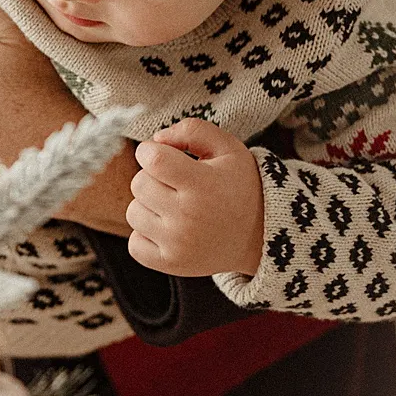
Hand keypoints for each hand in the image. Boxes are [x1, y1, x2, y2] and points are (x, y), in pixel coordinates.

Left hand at [126, 117, 263, 276]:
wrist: (262, 236)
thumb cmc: (239, 185)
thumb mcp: (228, 148)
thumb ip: (192, 130)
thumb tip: (156, 139)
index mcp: (202, 185)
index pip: (152, 160)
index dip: (149, 151)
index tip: (160, 155)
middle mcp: (188, 217)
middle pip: (139, 184)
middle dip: (152, 177)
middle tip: (175, 183)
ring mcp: (178, 244)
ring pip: (133, 212)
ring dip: (148, 205)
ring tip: (174, 205)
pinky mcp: (171, 264)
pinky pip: (134, 244)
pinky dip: (146, 234)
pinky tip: (168, 227)